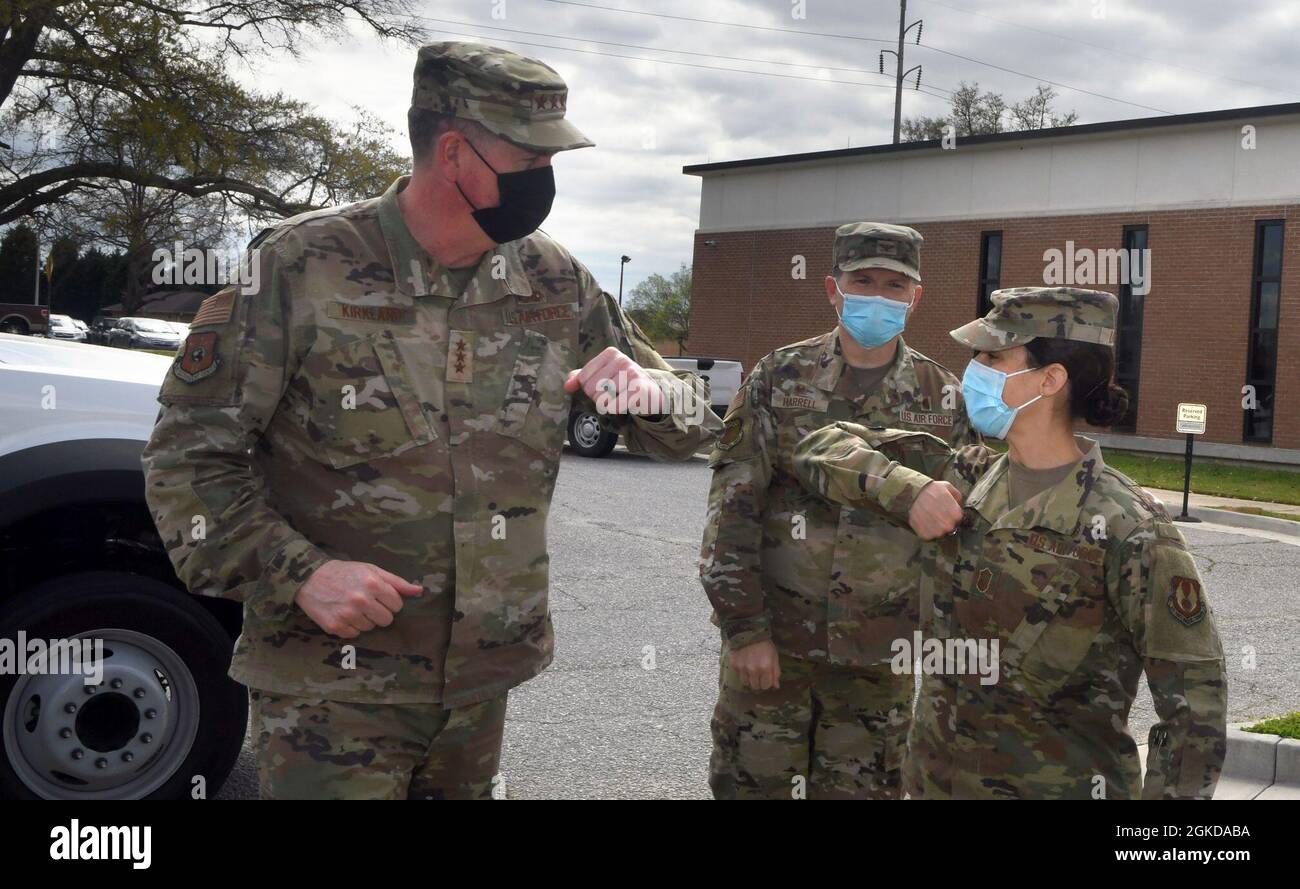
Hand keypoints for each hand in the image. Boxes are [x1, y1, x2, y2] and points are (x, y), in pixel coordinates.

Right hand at [294, 560, 422, 637]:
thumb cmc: (345, 573)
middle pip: (386, 620)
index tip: (379, 596)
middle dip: (380, 612)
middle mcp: (361, 600)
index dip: (390, 601)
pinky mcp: (335, 627)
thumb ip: (397, 582)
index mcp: (372, 584)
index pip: (397, 605)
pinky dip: (351, 627)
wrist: (310, 578)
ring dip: (365, 620)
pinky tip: (343, 614)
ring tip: (353, 607)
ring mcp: (347, 615)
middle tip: (366, 603)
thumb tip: (420, 591)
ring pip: (371, 628)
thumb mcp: (371, 570)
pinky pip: (355, 634)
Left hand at [564, 346, 662, 414]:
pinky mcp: (639, 389)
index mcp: (611, 353)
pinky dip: (616, 409)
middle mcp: (622, 360)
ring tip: (620, 398)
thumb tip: (567, 385)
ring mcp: (632, 373)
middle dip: (599, 397)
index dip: (589, 388)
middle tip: (614, 394)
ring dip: (608, 405)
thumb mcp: (604, 375)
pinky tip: (626, 404)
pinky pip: (614, 406)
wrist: (652, 393)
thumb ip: (582, 377)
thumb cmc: (624, 384)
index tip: (604, 387)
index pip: (583, 377)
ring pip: (601, 399)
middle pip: (591, 389)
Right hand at [729, 639, 780, 690]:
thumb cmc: (765, 645)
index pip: (766, 686)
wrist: (749, 632)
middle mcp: (753, 670)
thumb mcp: (774, 657)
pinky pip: (738, 675)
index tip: (766, 677)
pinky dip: (742, 672)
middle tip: (758, 674)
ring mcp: (742, 668)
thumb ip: (775, 672)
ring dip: (749, 678)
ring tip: (751, 669)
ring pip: (746, 683)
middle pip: (755, 686)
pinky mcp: (734, 664)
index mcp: (765, 668)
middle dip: (758, 682)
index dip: (766, 682)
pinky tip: (744, 664)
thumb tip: (776, 686)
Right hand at [908, 481, 964, 539]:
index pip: (958, 519)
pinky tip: (923, 520)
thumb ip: (956, 496)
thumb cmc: (928, 490)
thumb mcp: (947, 487)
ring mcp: (936, 531)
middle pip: (950, 527)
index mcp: (956, 514)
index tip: (946, 509)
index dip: (952, 513)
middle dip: (945, 521)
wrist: (910, 494)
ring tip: (929, 516)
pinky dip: (925, 530)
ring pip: (940, 533)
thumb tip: (958, 503)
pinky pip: (928, 536)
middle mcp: (948, 525)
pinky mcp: (925, 534)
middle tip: (937, 513)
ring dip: (935, 526)